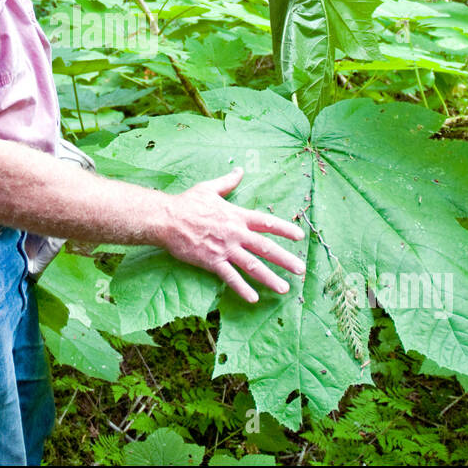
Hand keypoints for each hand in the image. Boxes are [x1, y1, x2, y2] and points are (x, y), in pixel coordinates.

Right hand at [162, 167, 305, 302]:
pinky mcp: (212, 261)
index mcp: (237, 216)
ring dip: (270, 278)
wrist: (167, 219)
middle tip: (301, 269)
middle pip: (266, 247)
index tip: (300, 236)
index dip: (284, 228)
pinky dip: (242, 288)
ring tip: (284, 289)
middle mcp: (235, 233)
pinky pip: (230, 277)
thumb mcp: (209, 188)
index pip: (266, 222)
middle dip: (285, 259)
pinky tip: (253, 298)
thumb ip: (228, 182)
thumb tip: (240, 170)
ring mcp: (225, 249)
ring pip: (253, 265)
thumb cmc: (187, 203)